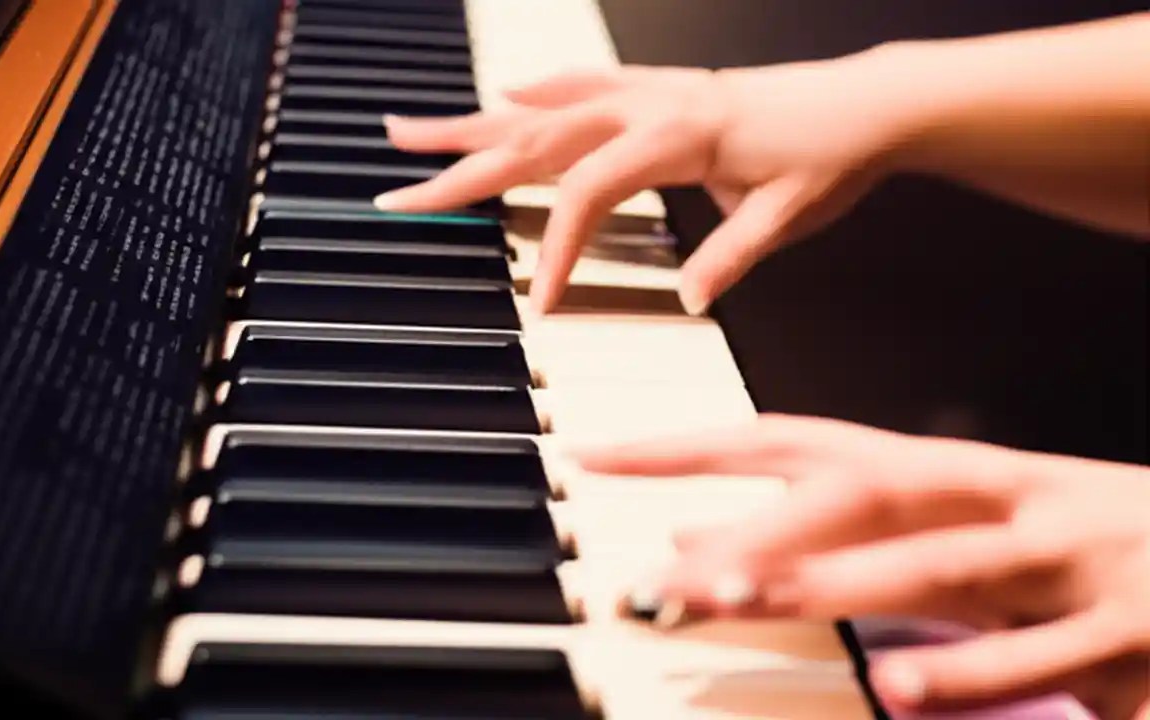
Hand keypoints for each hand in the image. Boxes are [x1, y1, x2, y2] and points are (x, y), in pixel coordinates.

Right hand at [376, 54, 916, 314]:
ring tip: (415, 129)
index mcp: (678, 136)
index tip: (540, 299)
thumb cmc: (831, 154)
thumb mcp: (789, 214)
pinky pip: (577, 87)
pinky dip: (534, 94)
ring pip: (541, 105)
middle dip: (461, 166)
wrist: (869, 102)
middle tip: (400, 189)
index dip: (558, 246)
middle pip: (535, 136)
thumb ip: (733, 254)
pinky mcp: (655, 90)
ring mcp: (646, 93)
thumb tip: (692, 298)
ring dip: (473, 119)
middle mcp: (649, 106)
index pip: (590, 191)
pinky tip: (504, 95)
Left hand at [573, 414, 1149, 718]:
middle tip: (673, 572)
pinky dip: (963, 674)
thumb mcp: (952, 536)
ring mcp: (1065, 560)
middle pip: (860, 494)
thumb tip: (705, 543)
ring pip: (936, 565)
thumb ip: (838, 540)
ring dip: (837, 587)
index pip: (796, 440)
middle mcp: (1000, 497)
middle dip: (761, 527)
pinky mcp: (1126, 634)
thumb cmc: (1070, 549)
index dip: (696, 446)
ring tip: (745, 604)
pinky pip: (1035, 655)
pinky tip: (897, 693)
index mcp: (950, 472)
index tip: (602, 455)